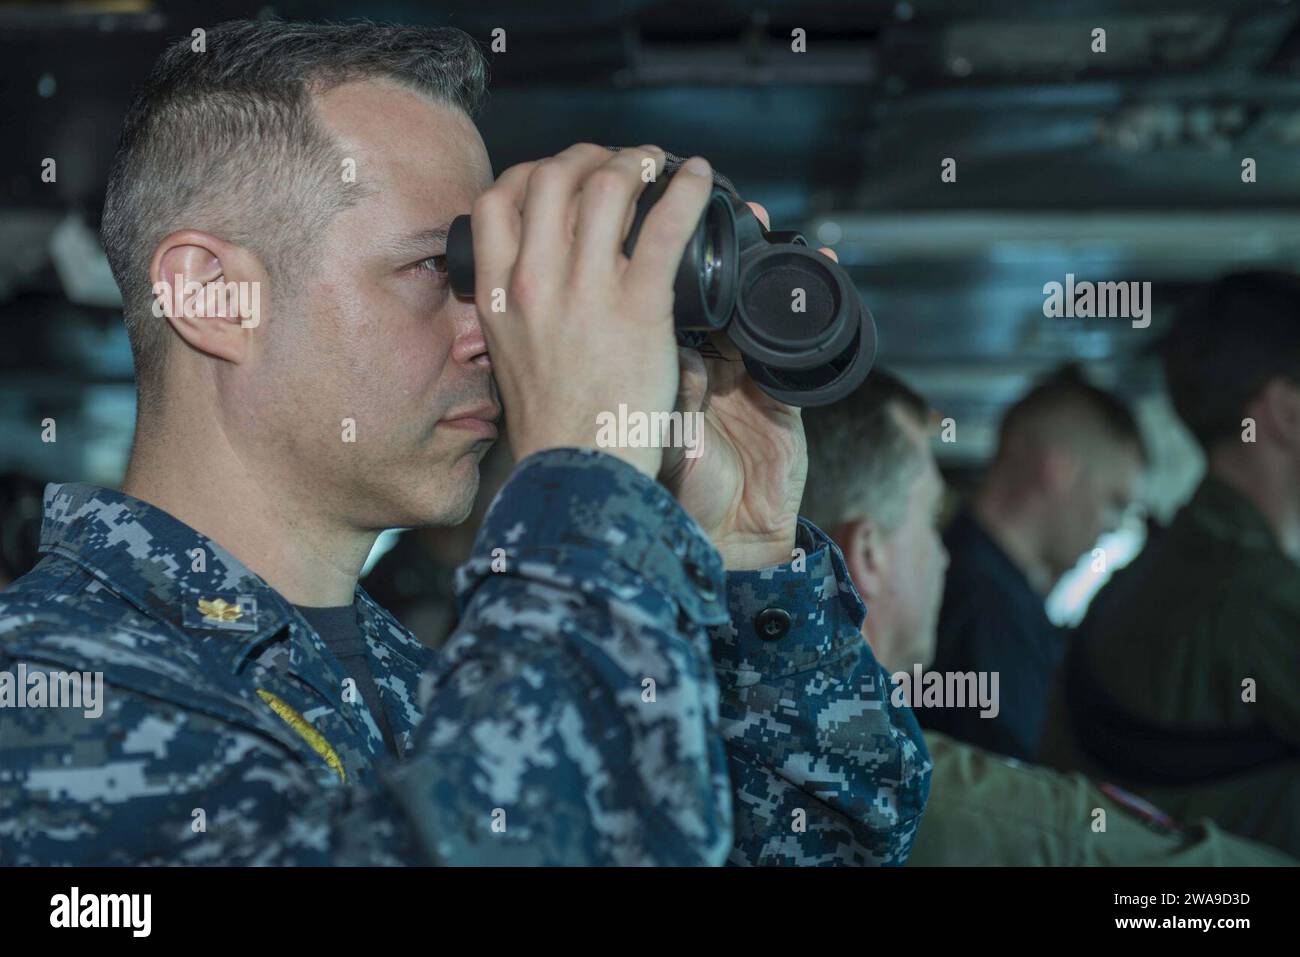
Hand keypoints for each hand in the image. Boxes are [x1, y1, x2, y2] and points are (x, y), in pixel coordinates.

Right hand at [471, 144, 715, 477]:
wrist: (579, 469)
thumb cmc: (552, 422)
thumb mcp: (509, 355)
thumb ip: (517, 307)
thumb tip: (538, 275)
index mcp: (497, 294)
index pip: (498, 199)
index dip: (531, 172)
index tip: (560, 175)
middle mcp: (535, 282)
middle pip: (553, 176)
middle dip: (589, 156)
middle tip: (618, 162)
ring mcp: (587, 291)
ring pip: (607, 185)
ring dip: (637, 162)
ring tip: (656, 165)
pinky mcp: (640, 307)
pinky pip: (666, 225)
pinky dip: (689, 191)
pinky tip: (701, 179)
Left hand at [660, 203, 839, 569]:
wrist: (727, 539)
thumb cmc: (679, 491)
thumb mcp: (663, 437)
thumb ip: (672, 396)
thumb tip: (688, 358)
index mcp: (665, 366)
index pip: (667, 299)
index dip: (675, 260)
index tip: (679, 219)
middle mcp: (707, 363)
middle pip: (719, 292)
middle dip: (730, 250)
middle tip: (746, 215)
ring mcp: (748, 375)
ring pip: (761, 306)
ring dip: (773, 267)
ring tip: (780, 232)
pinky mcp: (789, 392)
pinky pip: (803, 341)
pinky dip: (816, 305)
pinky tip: (825, 270)